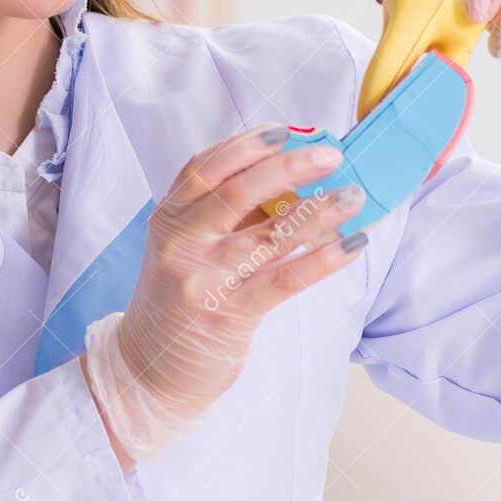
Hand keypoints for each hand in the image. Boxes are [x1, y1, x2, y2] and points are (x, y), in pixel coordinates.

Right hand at [81, 125, 368, 465]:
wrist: (147, 370)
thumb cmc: (178, 301)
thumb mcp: (183, 248)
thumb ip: (220, 214)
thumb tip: (288, 176)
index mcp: (169, 218)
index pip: (204, 167)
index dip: (246, 145)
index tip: (285, 131)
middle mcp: (182, 243)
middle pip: (237, 191)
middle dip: (289, 167)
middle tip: (331, 156)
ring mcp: (204, 279)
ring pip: (269, 234)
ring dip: (318, 211)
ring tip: (353, 196)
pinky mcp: (229, 315)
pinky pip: (284, 279)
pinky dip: (322, 259)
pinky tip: (351, 244)